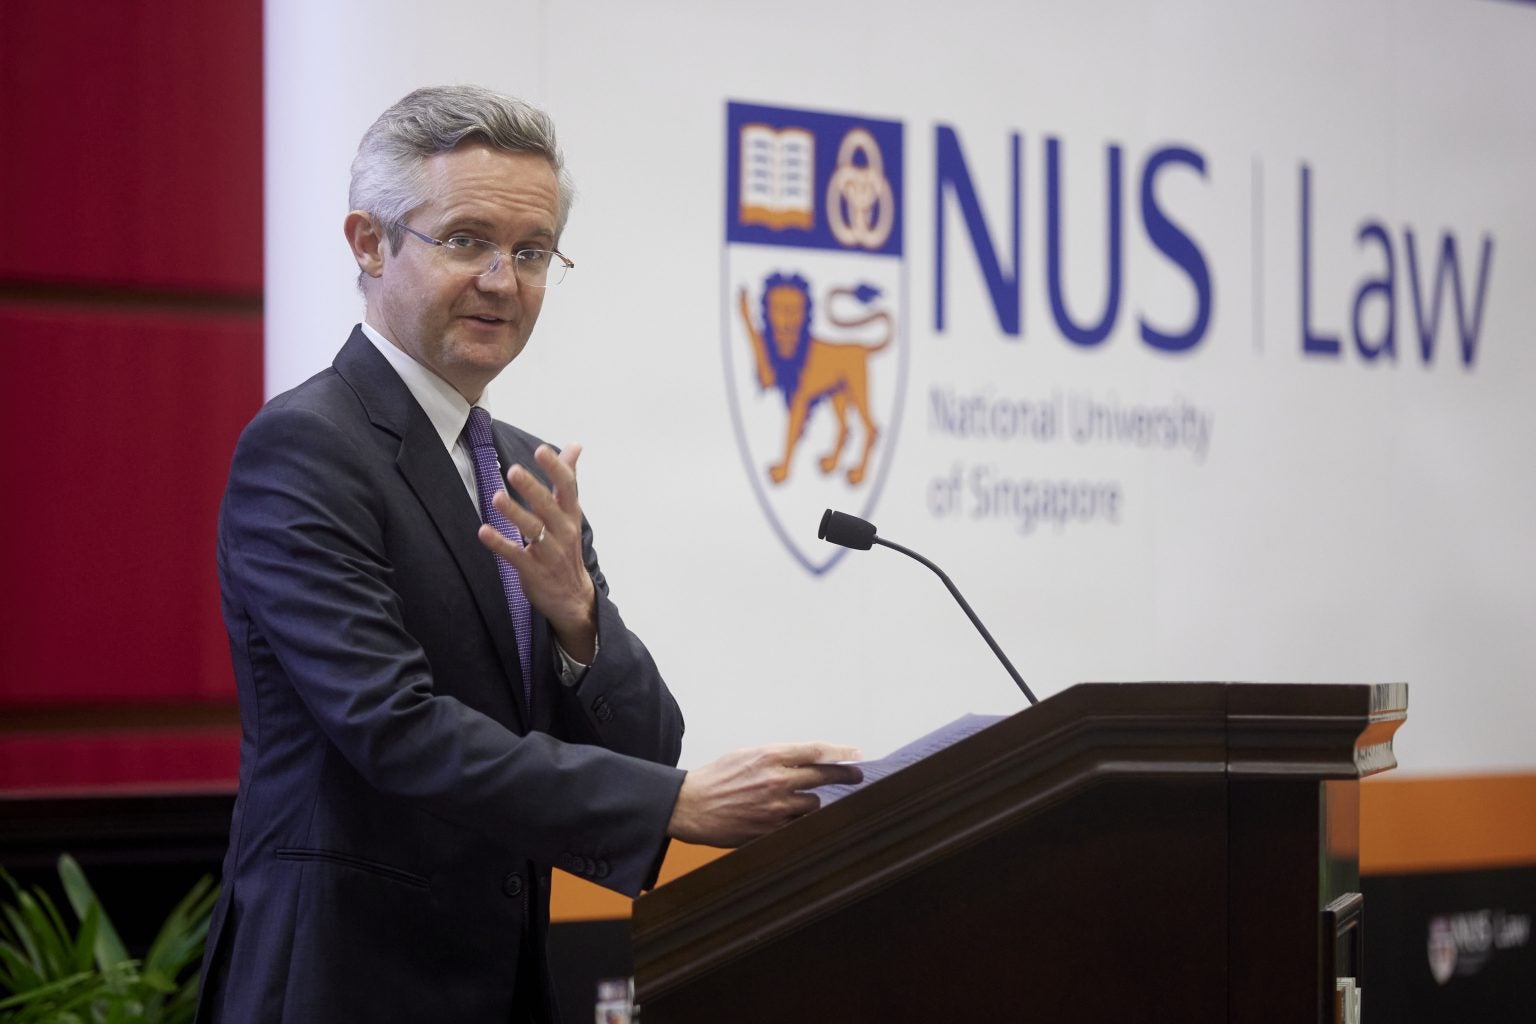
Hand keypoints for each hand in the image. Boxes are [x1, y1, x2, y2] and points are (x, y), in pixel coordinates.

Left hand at [477, 443, 596, 660]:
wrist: (573, 597)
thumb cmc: (566, 547)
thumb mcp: (570, 512)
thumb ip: (568, 478)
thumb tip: (575, 445)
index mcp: (570, 515)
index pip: (567, 488)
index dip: (556, 468)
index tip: (541, 451)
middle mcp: (563, 531)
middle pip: (548, 506)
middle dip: (531, 488)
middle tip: (513, 471)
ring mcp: (549, 553)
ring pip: (533, 530)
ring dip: (514, 513)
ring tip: (497, 498)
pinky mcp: (534, 571)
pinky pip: (516, 555)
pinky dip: (500, 543)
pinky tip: (484, 532)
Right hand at [667, 742, 862, 846]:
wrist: (691, 806)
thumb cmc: (717, 778)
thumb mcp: (746, 755)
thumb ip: (777, 756)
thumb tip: (808, 759)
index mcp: (769, 756)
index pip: (816, 751)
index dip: (842, 753)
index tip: (858, 755)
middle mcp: (775, 780)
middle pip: (824, 776)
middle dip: (845, 776)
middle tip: (856, 776)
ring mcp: (775, 808)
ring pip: (813, 804)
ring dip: (812, 801)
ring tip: (799, 799)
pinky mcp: (770, 830)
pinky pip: (797, 825)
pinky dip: (797, 820)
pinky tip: (788, 816)